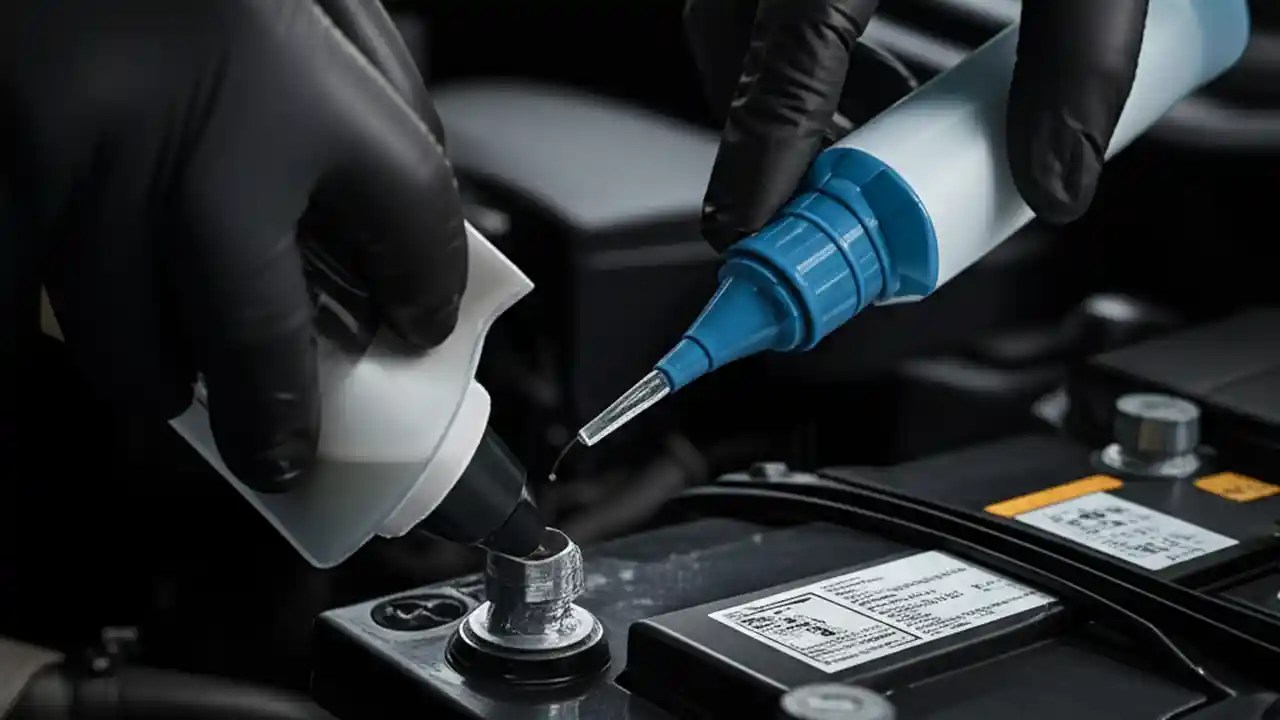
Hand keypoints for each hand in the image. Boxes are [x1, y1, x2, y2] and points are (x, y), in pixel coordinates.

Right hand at [0, 0, 464, 489]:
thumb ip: (370, 82)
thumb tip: (406, 196)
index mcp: (291, 71)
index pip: (409, 217)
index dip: (428, 289)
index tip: (419, 321)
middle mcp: (185, 132)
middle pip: (256, 335)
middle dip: (276, 420)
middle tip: (284, 453)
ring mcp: (71, 159)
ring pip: (126, 343)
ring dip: (165, 383)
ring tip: (186, 386)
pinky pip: (22, 298)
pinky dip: (61, 328)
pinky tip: (94, 320)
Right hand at [683, 0, 1149, 249]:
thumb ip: (1080, 56)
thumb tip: (1058, 177)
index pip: (784, 74)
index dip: (760, 169)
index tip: (748, 236)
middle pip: (733, 37)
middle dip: (774, 126)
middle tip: (832, 179)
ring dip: (793, 72)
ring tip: (870, 108)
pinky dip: (804, 16)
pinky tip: (868, 25)